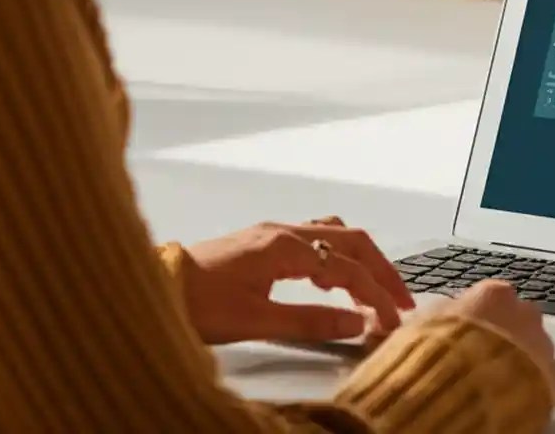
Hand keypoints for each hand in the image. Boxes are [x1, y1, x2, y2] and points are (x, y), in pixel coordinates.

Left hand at [178, 218, 414, 345]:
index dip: (375, 295)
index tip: (392, 321)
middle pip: (350, 241)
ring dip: (360, 260)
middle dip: (381, 269)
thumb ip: (310, 320)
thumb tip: (356, 322)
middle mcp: (282, 232)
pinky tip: (331, 281)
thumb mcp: (256, 320)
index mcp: (284, 247)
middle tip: (401, 299)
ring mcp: (271, 234)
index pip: (347, 269)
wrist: (153, 286)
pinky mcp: (261, 243)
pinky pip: (313, 239)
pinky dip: (335, 257)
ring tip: (374, 290)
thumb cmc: (195, 303)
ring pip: (334, 235)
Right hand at [431, 280, 554, 403]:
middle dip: (508, 335)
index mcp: (490, 295)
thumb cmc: (428, 356)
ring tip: (505, 382)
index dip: (480, 318)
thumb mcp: (420, 325)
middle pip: (520, 318)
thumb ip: (440, 314)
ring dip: (527, 358)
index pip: (492, 298)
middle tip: (486, 359)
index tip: (468, 333)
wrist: (451, 394)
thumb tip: (443, 312)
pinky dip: (549, 383)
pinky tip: (531, 394)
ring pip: (540, 345)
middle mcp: (523, 313)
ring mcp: (543, 344)